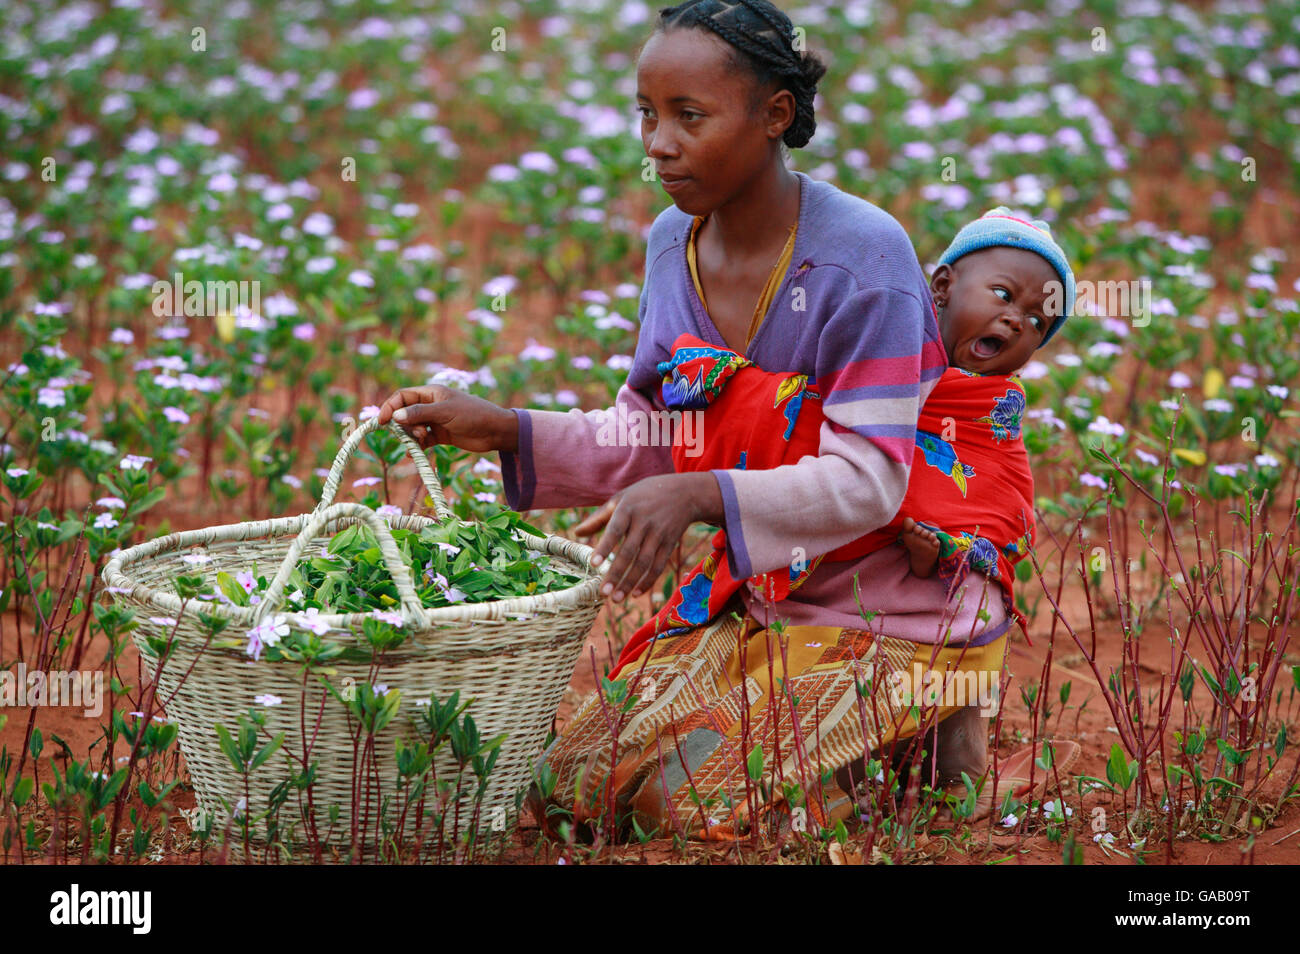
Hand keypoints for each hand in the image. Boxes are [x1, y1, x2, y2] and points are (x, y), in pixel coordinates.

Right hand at [375, 385, 518, 453]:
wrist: (495, 431)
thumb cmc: (473, 415)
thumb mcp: (445, 412)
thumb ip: (420, 413)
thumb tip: (395, 416)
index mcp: (431, 393)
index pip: (403, 396)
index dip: (389, 407)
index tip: (381, 422)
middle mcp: (431, 405)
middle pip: (405, 413)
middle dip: (403, 424)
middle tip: (413, 434)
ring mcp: (435, 421)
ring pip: (412, 428)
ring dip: (411, 436)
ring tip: (422, 440)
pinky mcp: (440, 435)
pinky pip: (422, 440)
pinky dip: (417, 446)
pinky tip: (415, 453)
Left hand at [574, 472, 721, 600]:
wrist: (685, 493)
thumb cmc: (644, 495)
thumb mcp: (621, 499)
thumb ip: (599, 517)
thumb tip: (577, 533)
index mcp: (628, 509)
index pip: (614, 531)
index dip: (604, 548)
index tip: (593, 564)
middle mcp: (644, 522)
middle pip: (629, 552)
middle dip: (616, 574)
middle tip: (603, 593)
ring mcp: (659, 534)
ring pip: (644, 563)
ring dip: (630, 583)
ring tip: (616, 599)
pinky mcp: (670, 543)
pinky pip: (659, 566)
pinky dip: (648, 581)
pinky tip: (635, 594)